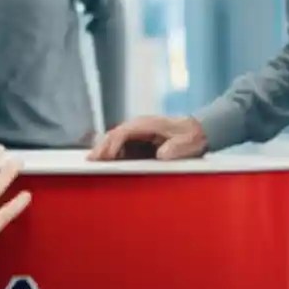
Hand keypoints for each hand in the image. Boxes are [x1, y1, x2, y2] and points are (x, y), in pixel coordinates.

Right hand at [87, 115, 207, 160]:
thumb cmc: (191, 136)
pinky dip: (111, 152)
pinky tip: (105, 161)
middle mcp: (139, 125)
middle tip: (90, 161)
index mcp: (148, 124)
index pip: (124, 133)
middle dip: (102, 147)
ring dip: (104, 149)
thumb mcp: (186, 144)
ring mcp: (138, 132)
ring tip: (92, 163)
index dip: (113, 145)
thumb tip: (161, 154)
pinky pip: (121, 144)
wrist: (199, 131)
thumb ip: (175, 149)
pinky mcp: (139, 139)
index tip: (105, 156)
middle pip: (114, 135)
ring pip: (114, 139)